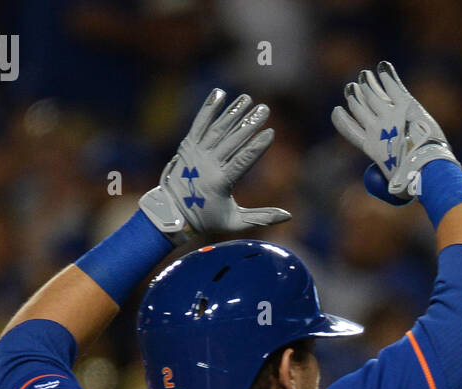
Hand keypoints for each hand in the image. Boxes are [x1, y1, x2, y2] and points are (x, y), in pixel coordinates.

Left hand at [139, 89, 290, 242]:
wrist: (172, 212)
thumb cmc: (208, 219)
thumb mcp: (236, 223)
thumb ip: (262, 218)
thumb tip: (289, 216)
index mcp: (221, 182)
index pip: (243, 160)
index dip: (257, 146)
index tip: (271, 133)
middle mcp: (208, 164)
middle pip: (232, 140)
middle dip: (249, 123)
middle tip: (265, 109)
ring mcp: (196, 152)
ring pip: (218, 128)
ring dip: (233, 112)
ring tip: (248, 98)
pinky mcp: (187, 145)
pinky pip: (199, 123)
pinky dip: (209, 108)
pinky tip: (220, 94)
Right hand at [332, 61, 457, 202]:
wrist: (426, 168)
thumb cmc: (412, 182)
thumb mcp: (394, 189)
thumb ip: (387, 184)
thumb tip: (385, 187)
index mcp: (370, 147)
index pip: (349, 129)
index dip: (342, 119)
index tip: (338, 111)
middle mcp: (376, 127)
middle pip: (359, 107)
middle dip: (354, 96)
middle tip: (352, 88)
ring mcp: (390, 114)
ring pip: (372, 92)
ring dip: (368, 82)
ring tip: (365, 75)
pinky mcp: (406, 104)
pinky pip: (393, 86)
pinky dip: (387, 75)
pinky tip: (384, 67)